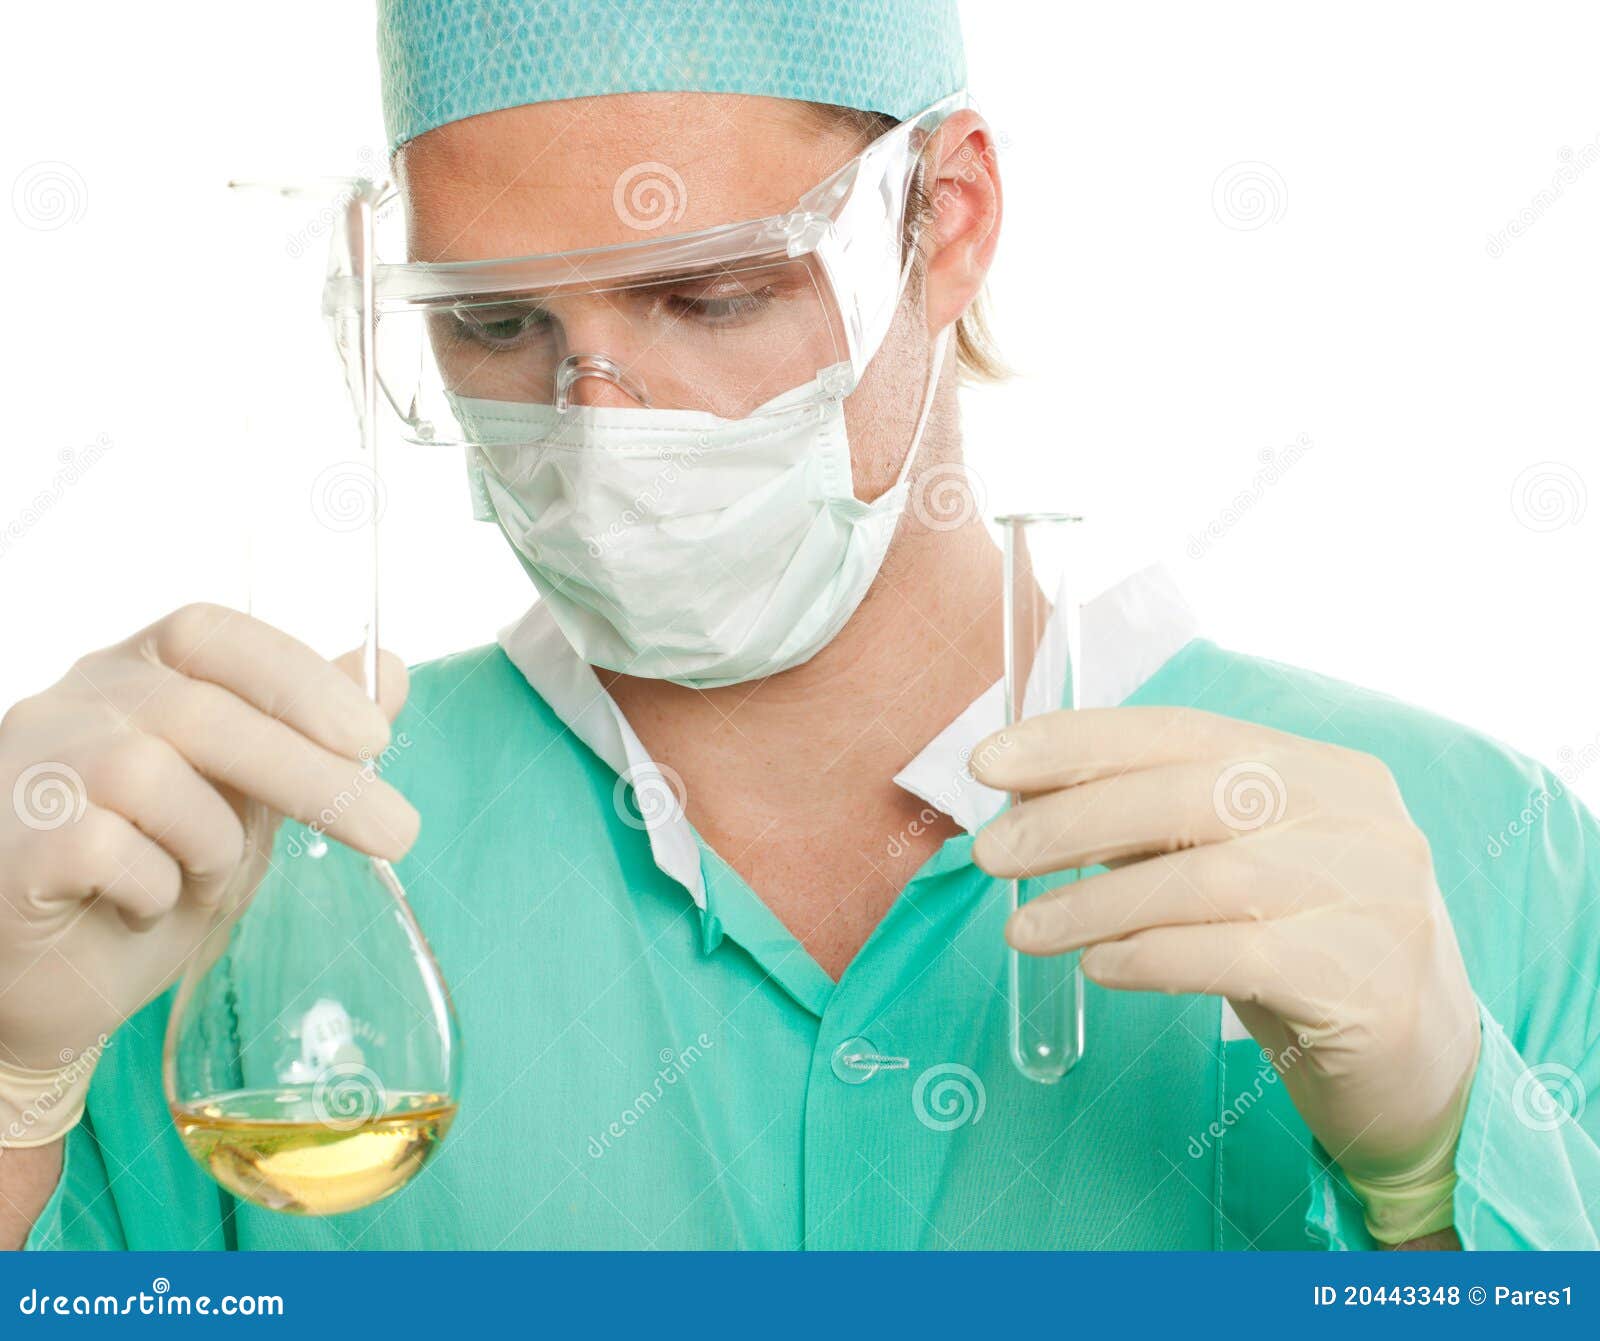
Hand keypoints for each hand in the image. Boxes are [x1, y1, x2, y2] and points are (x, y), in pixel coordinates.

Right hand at [0, 604, 417, 1143]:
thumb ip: (308, 735)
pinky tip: (142, 905)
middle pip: (200, 711)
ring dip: (211, 843)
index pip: (209, 634)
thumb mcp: (248, 800)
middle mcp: (75, 703)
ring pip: (150, 773)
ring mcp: (31, 768)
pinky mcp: (13, 842)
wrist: (55, 982)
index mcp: (137, 675)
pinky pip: (102, 846)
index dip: (295, 676)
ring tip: (204, 881)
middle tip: (395, 830)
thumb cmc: (152, 874)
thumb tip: (390, 669)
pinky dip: (152, 886)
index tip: (373, 736)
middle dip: (311, 773)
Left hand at [971, 705, 1480, 1239]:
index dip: (1081, 741)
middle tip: (991, 854)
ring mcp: (1375, 895)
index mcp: (1322, 769)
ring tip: (1024, 928)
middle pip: (1193, 794)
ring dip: (1096, 901)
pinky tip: (1098, 967)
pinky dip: (1149, 956)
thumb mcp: (1233, 875)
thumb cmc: (1303, 953)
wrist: (1422, 1071)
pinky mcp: (1368, 979)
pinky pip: (1233, 956)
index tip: (992, 762)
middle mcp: (1359, 817)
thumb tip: (1029, 804)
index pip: (1185, 732)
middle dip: (1073, 820)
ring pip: (1207, 878)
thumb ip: (1155, 832)